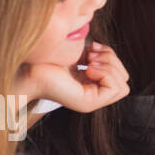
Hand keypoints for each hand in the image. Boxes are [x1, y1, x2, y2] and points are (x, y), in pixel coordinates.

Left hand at [12, 41, 129, 113]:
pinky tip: (87, 68)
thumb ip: (94, 57)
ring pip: (123, 84)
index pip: (120, 75)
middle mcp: (94, 97)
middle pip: (124, 79)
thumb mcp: (77, 57)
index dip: (110, 58)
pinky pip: (114, 88)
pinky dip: (105, 73)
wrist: (31, 70)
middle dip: (112, 60)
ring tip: (88, 61)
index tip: (92, 50)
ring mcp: (92, 102)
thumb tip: (102, 50)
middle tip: (90, 55)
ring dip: (109, 66)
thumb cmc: (49, 61)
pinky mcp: (88, 104)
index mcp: (92, 86)